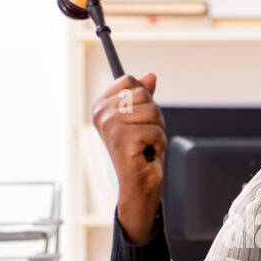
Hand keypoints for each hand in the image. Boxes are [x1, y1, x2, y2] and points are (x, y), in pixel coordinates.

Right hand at [92, 72, 164, 243]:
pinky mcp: (122, 140)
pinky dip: (159, 144)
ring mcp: (109, 126)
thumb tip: (150, 76)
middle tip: (144, 135)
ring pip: (153, 111)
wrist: (139, 184)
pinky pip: (156, 130)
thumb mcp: (143, 118)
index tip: (138, 117)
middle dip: (153, 115)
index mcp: (101, 105)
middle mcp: (101, 114)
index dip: (143, 98)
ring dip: (157, 131)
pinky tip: (146, 154)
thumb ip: (144, 96)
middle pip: (143, 94)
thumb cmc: (141, 152)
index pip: (130, 81)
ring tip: (145, 145)